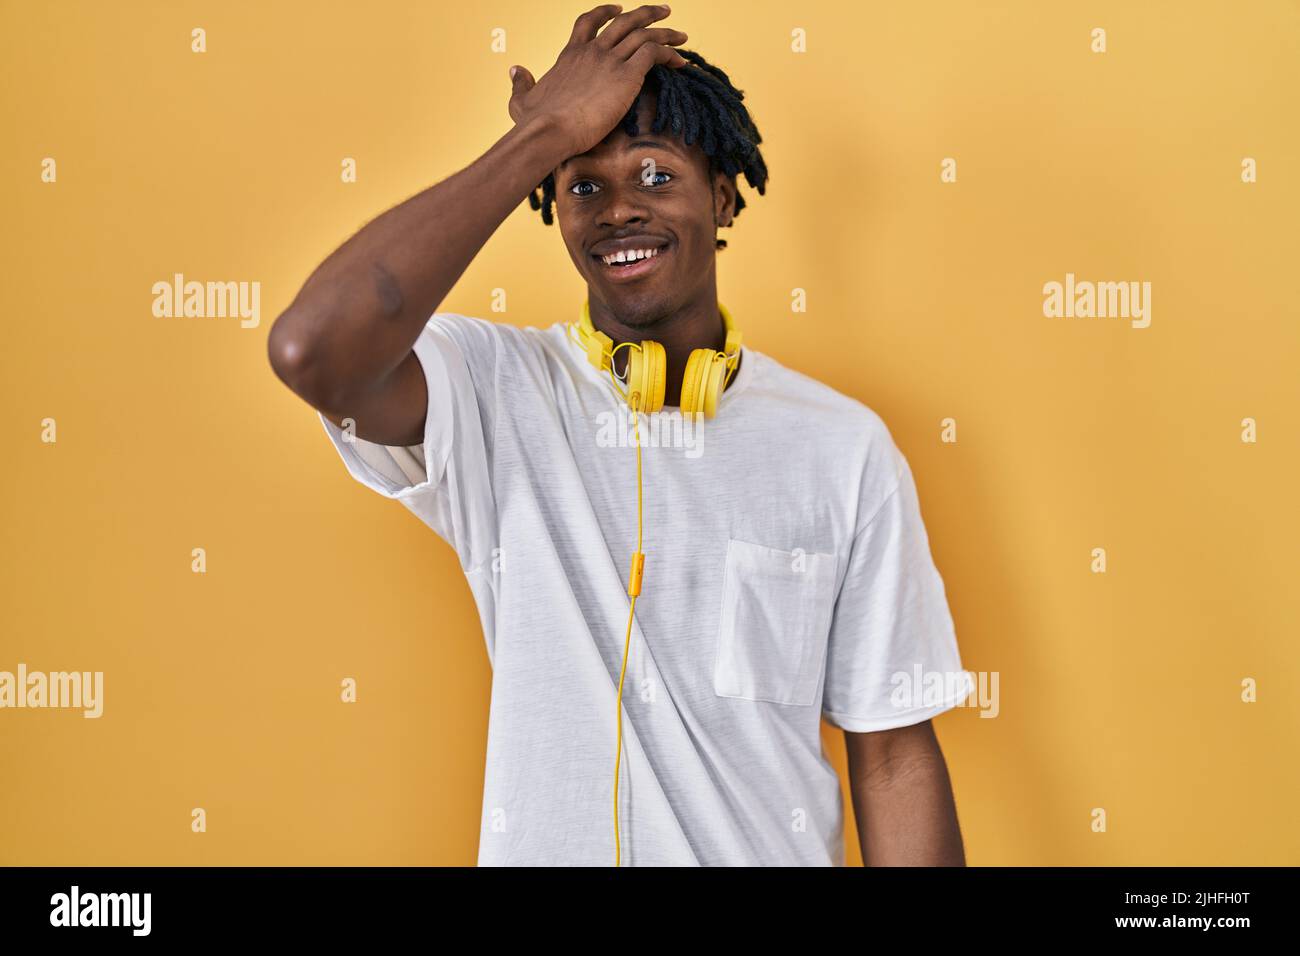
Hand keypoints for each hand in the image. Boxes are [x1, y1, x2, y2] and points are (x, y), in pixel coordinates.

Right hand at [507, 4, 688, 158]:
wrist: (549, 130)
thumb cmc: (534, 123)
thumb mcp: (520, 99)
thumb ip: (520, 83)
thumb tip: (514, 70)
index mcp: (570, 54)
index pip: (589, 22)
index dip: (605, 12)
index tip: (618, 10)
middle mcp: (592, 51)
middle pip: (624, 21)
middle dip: (646, 13)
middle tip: (664, 11)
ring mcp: (610, 60)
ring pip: (643, 34)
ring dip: (665, 31)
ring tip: (681, 35)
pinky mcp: (626, 75)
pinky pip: (654, 53)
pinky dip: (670, 53)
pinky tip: (680, 61)